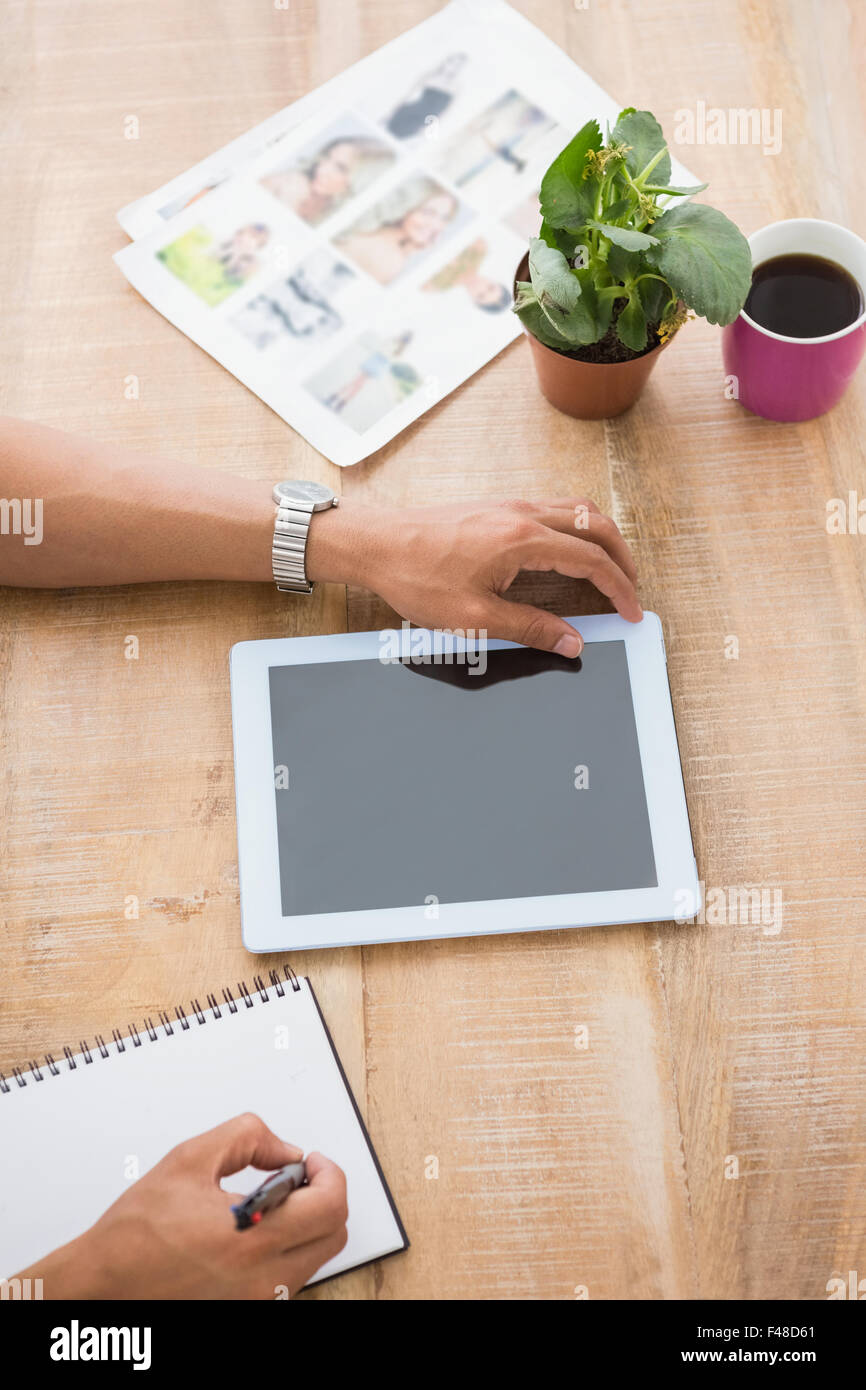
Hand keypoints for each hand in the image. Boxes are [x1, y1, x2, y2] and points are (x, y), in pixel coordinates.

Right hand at [16, 1114, 347, 1299]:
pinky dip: (287, 1246)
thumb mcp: (190, 1158)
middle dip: (325, 1196)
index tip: (310, 1161)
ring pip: (316, 1257)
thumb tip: (285, 1150)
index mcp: (251, 1238)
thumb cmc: (136, 1231)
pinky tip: (254, 1228)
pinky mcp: (247, 1309)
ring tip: (271, 1202)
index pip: (331, 1206)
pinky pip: (289, 1275)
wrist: (104, 1282)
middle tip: (298, 1177)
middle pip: (334, 1235)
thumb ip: (248, 1138)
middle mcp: (261, 1277)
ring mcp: (256, 1299)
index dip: (329, 1172)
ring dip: (307, 1222)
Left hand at [307, 496, 641, 656]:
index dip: (619, 588)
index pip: (591, 560)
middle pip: (595, 525)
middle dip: (622, 558)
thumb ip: (531, 628)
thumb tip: (573, 643)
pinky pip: (554, 508)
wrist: (377, 545)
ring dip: (602, 537)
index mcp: (522, 540)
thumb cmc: (416, 578)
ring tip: (611, 568)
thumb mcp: (475, 618)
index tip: (632, 611)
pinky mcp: (496, 506)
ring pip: (577, 510)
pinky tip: (570, 550)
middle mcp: (521, 514)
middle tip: (632, 590)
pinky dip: (577, 527)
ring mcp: (509, 505)